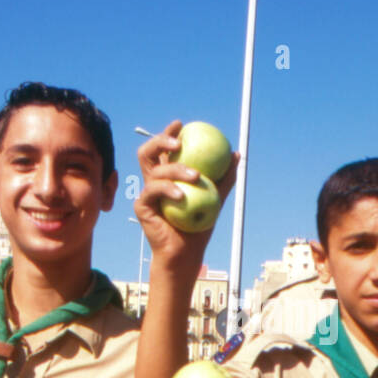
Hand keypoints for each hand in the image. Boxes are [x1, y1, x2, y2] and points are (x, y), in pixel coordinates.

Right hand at [136, 120, 239, 275]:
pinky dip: (168, 190)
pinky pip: (153, 191)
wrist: (186, 253)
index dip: (168, 133)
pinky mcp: (142, 206)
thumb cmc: (199, 226)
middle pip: (147, 151)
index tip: (181, 125)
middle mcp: (154, 181)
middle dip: (160, 141)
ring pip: (155, 171)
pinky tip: (182, 195)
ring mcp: (146, 193)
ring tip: (196, 176)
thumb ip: (224, 178)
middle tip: (179, 143)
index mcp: (167, 176)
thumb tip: (236, 154)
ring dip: (175, 169)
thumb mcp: (216, 198)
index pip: (164, 149)